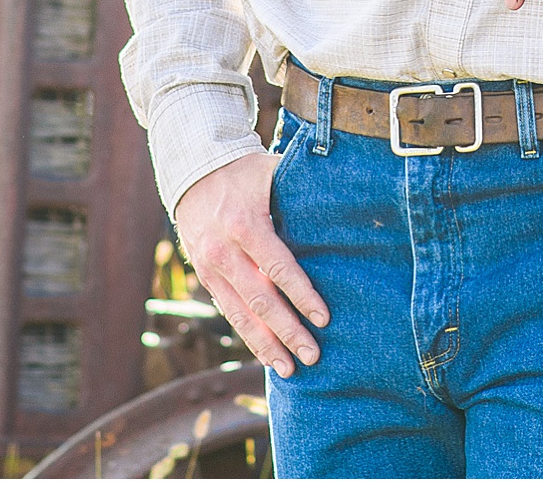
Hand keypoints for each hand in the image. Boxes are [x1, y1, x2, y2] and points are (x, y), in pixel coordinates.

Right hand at [173, 153, 328, 377]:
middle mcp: (223, 250)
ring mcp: (210, 267)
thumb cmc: (246, 172)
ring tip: (290, 370)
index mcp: (244, 224)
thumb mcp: (272, 172)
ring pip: (240, 314)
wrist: (193, 171)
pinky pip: (228, 312)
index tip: (324, 319)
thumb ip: (302, 192)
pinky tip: (266, 355)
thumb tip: (349, 203)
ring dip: (266, 346)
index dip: (302, 296)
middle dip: (287, 332)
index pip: (278, 268)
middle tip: (313, 356)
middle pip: (260, 300)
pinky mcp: (205, 277)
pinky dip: (248, 335)